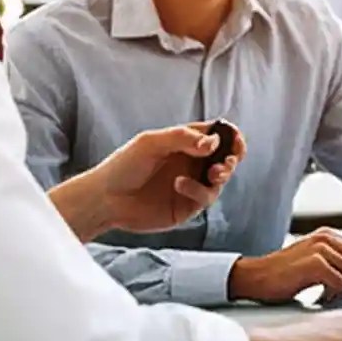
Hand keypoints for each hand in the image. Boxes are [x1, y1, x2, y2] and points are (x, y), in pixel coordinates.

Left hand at [93, 122, 245, 232]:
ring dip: (222, 174)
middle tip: (225, 162)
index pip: (217, 134)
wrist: (106, 200)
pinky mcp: (188, 206)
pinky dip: (198, 190)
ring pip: (220, 178)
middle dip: (232, 157)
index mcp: (185, 142)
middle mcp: (191, 162)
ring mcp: (191, 184)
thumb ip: (183, 138)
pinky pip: (205, 197)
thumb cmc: (123, 166)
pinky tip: (179, 185)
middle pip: (225, 156)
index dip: (231, 135)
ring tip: (213, 173)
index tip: (235, 140)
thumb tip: (214, 141)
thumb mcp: (151, 143)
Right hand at [229, 228, 341, 303]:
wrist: (256, 277)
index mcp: (326, 235)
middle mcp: (325, 238)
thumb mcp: (311, 259)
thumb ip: (332, 261)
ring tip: (327, 296)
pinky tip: (320, 298)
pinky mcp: (315, 263)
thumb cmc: (282, 274)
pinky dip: (333, 294)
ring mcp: (320, 249)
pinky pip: (339, 282)